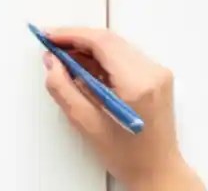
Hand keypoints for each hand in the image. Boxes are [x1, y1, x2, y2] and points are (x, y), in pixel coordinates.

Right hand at [42, 29, 202, 190]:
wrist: (158, 172)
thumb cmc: (128, 156)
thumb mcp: (87, 124)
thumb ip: (64, 89)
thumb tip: (52, 62)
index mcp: (137, 84)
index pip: (101, 43)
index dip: (71, 35)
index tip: (49, 36)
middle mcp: (152, 72)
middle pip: (109, 40)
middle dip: (77, 40)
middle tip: (52, 47)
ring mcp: (158, 73)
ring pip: (116, 46)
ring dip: (89, 48)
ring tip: (65, 59)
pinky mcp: (157, 76)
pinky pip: (125, 56)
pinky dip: (103, 58)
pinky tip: (86, 68)